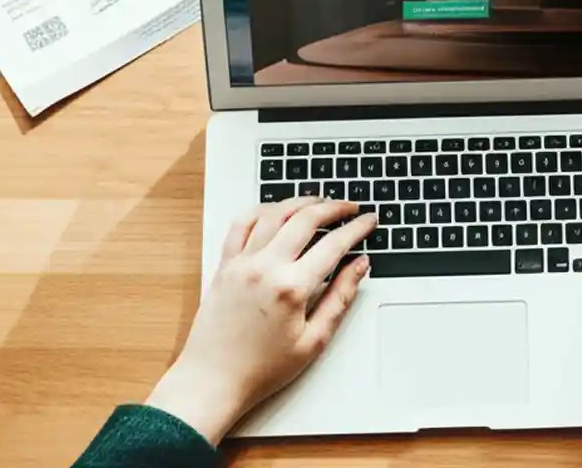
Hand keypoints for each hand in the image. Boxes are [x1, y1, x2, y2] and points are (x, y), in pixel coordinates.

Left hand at [145, 198, 376, 443]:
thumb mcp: (313, 341)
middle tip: (350, 207)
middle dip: (333, 207)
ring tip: (318, 201)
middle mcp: (265, 267)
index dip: (357, 228)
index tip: (369, 220)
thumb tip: (359, 266)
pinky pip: (241, 224)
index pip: (334, 245)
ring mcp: (241, 263)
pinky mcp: (224, 265)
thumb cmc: (261, 368)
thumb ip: (340, 298)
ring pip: (274, 213)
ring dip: (300, 201)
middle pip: (305, 218)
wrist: (212, 380)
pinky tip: (275, 210)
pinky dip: (261, 210)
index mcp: (291, 287)